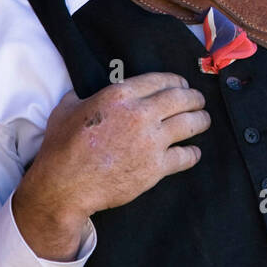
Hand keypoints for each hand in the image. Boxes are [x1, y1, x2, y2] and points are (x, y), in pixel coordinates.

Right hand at [11, 72, 208, 258]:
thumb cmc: (62, 148)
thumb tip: (81, 94)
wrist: (65, 185)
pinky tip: (194, 152)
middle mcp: (140, 114)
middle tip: (199, 101)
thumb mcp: (66, 110)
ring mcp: (151, 141)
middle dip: (195, 98)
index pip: (161, 80)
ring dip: (201, 120)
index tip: (182, 85)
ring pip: (190, 124)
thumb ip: (81, 97)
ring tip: (204, 120)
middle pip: (182, 98)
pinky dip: (193, 153)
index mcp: (120, 95)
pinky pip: (185, 156)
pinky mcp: (156, 167)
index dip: (176, 82)